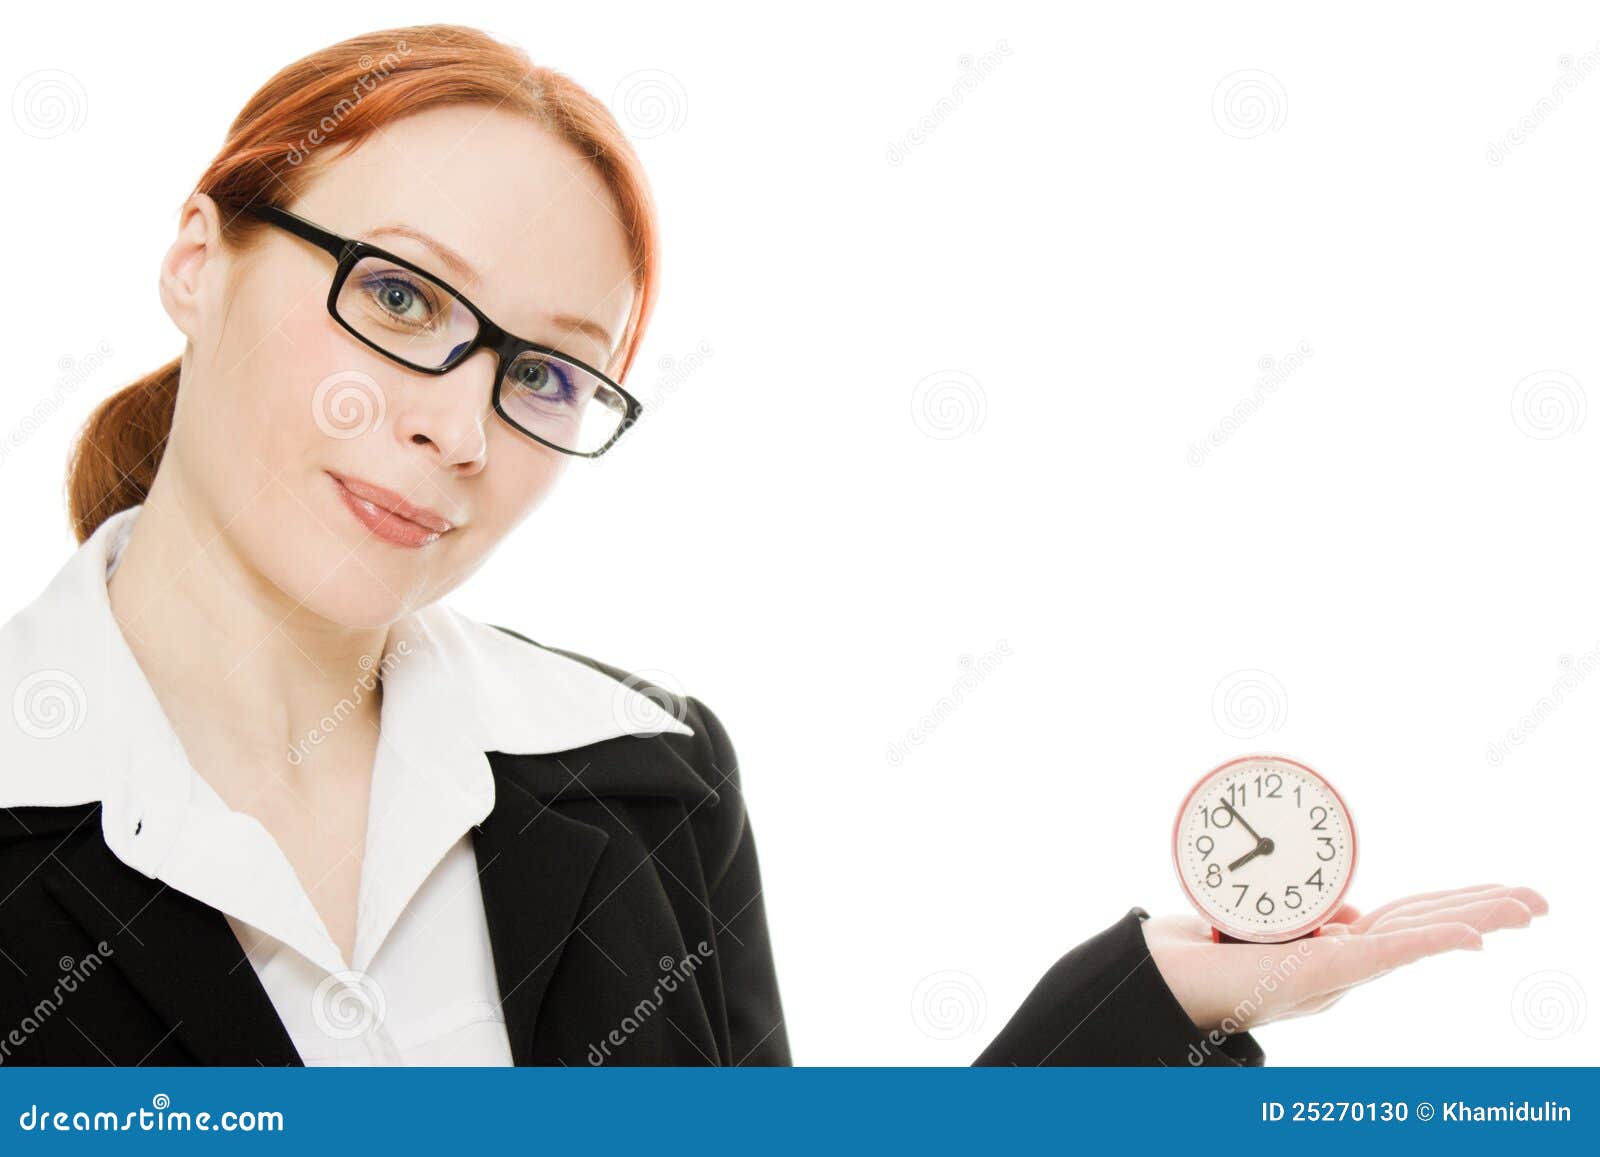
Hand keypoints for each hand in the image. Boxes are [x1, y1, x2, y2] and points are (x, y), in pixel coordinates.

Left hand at [1142, 883, 1548, 1034]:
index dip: (1454, 906)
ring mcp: (1336, 970)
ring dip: (1476, 921)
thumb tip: (1352, 914)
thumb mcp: (1269, 918)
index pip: (1408, 920)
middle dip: (1484, 911)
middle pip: (1424, 926)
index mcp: (1336, 947)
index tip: (1499, 893)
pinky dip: (1430, 943)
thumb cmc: (1204, 950)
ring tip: (1528, 908)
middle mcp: (1344, 963)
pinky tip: (1472, 938)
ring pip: (1418, 939)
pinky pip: (1383, 955)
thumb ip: (1313, 915)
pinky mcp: (1319, 973)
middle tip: (1539, 900)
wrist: (1161, 978)